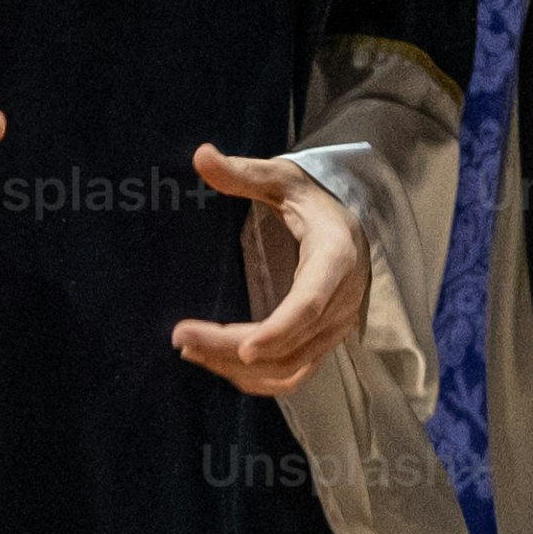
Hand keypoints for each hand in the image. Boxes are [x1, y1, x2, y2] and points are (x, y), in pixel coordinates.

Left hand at [172, 145, 366, 396]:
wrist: (351, 227)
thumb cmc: (313, 200)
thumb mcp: (283, 179)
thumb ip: (243, 173)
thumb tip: (201, 155)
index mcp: (334, 260)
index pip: (309, 305)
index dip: (279, 330)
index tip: (243, 348)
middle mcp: (339, 304)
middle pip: (289, 345)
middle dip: (233, 349)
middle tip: (181, 336)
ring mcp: (333, 331)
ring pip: (288, 370)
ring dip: (237, 369)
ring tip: (189, 348)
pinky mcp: (321, 345)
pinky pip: (290, 375)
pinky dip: (253, 378)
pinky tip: (214, 361)